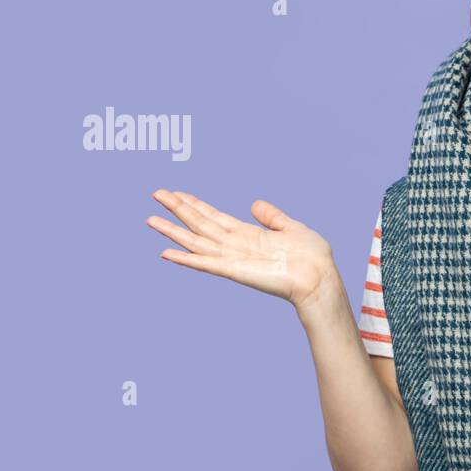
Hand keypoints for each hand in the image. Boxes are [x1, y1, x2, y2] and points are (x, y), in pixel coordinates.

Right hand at [146, 190, 338, 309]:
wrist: (320, 278)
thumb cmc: (312, 257)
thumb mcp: (292, 227)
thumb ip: (272, 216)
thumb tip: (254, 203)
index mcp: (248, 234)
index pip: (214, 216)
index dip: (195, 204)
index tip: (176, 192)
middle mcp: (236, 245)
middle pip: (200, 223)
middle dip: (178, 209)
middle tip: (155, 193)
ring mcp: (233, 258)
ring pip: (196, 241)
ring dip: (172, 230)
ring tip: (150, 219)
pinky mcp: (235, 270)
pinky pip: (205, 264)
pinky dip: (186, 259)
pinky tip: (165, 253)